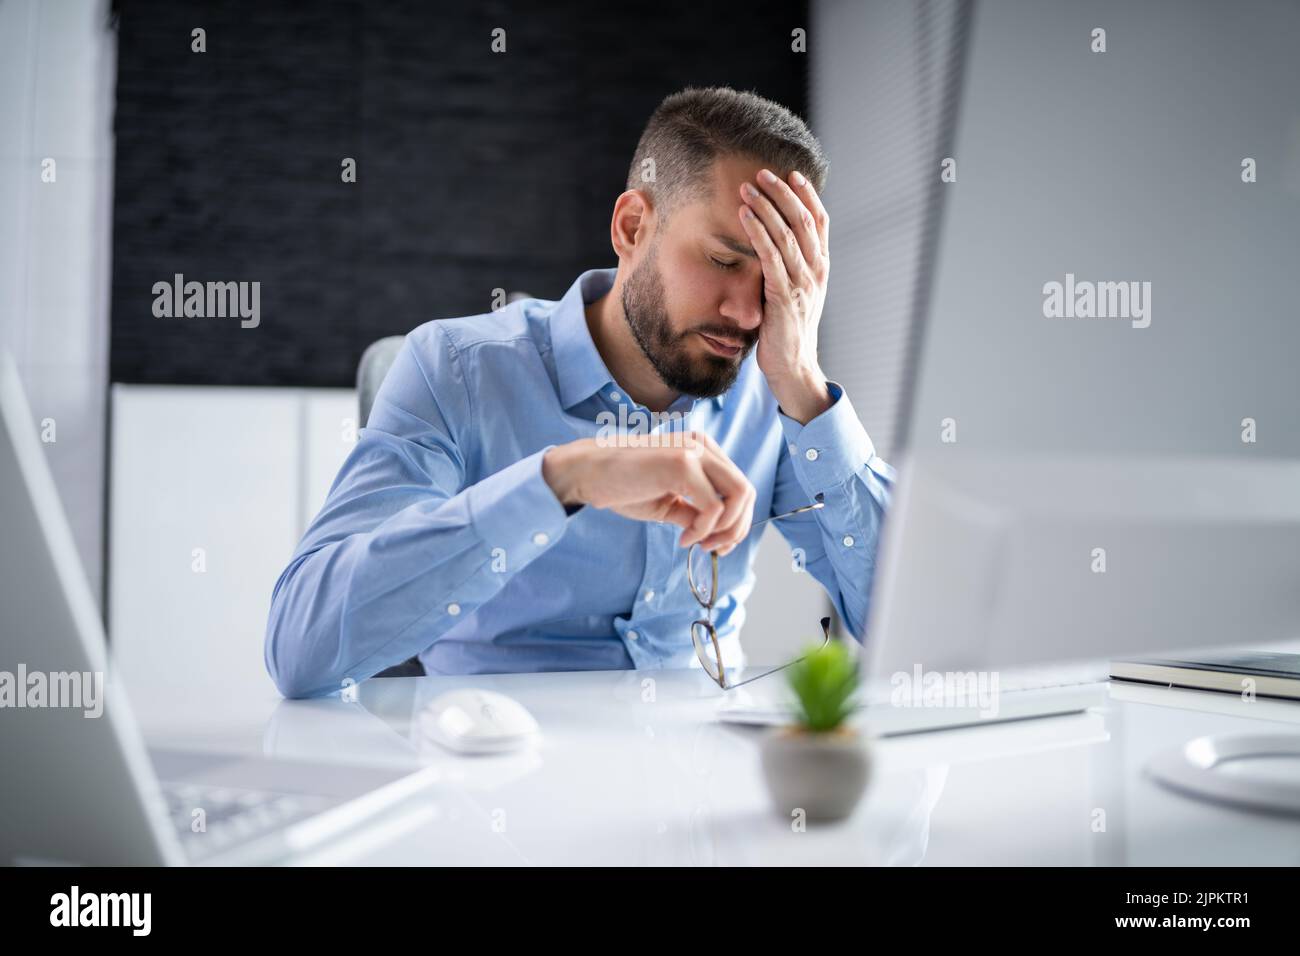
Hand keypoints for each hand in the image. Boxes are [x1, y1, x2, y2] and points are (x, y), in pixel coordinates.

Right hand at [542, 433, 756, 553]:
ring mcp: (694, 451)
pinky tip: (683, 538)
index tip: (717, 544)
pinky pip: (713, 507)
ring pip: (739, 496)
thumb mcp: (668, 502)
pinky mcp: (682, 464)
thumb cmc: (622, 485)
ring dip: (725, 529)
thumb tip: (717, 535)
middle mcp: (702, 446)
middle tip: (712, 549)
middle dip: (736, 528)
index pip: (739, 487)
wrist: (587, 473)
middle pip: (746, 492)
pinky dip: (703, 530)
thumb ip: (694, 511)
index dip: (737, 521)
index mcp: (701, 450)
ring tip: (698, 544)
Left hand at [739, 168, 833, 423]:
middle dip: (783, 193)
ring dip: (766, 207)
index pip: (820, 222)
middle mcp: (816, 272)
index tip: (793, 174)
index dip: (808, 196)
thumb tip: (772, 244)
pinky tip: (744, 216)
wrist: (794, 367)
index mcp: (821, 269)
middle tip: (763, 172)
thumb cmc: (788, 332)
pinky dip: (757, 232)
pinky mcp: (783, 296)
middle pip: (804, 221)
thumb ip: (789, 268)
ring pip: (787, 234)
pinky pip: (770, 257)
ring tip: (747, 187)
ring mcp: (802, 284)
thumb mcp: (794, 293)